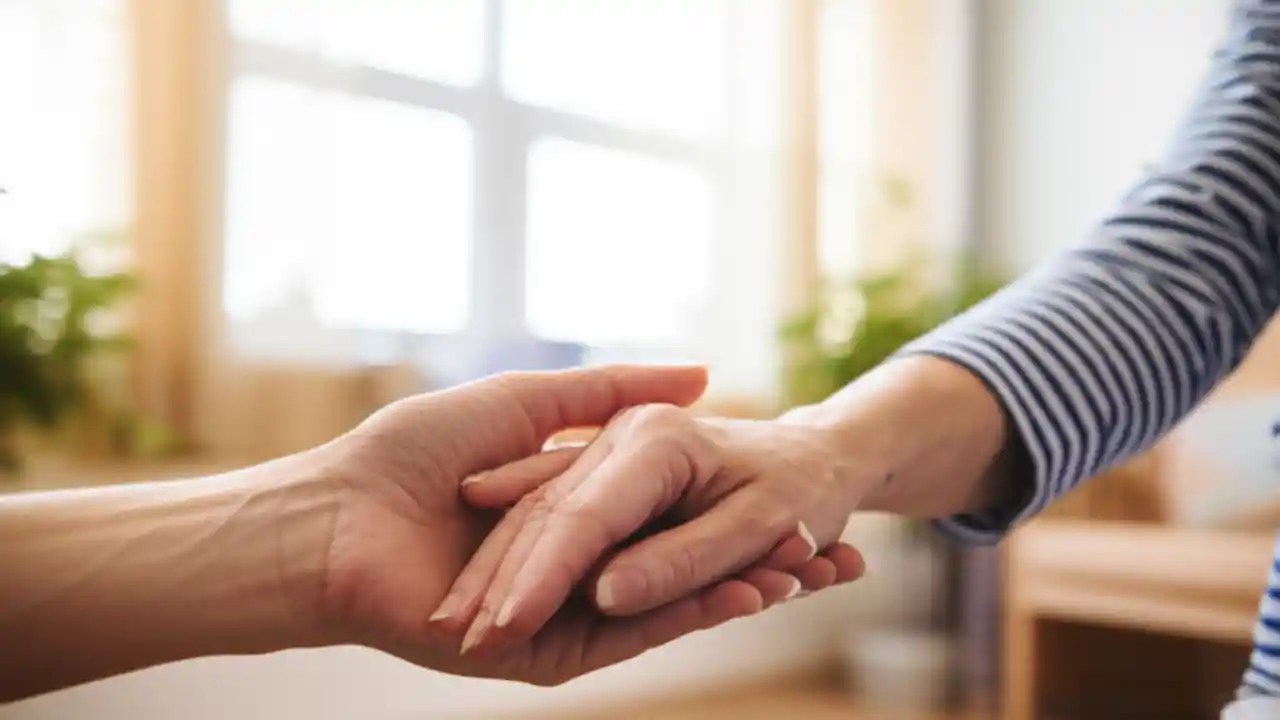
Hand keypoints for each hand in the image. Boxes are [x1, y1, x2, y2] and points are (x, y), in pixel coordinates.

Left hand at [306, 365, 802, 685]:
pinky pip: (624, 638)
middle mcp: (568, 570)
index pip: (665, 516)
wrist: (338, 518)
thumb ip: (611, 392)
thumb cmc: (416, 452)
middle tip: (829, 551)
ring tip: (807, 572)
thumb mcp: (528, 402)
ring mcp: (558, 615)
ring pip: (665, 606)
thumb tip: (702, 373)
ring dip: (737, 590)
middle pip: (679, 568)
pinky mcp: (541, 653)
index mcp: (563, 514)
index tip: (795, 497)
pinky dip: (688, 616)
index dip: (728, 508)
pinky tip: (747, 593)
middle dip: (751, 560)